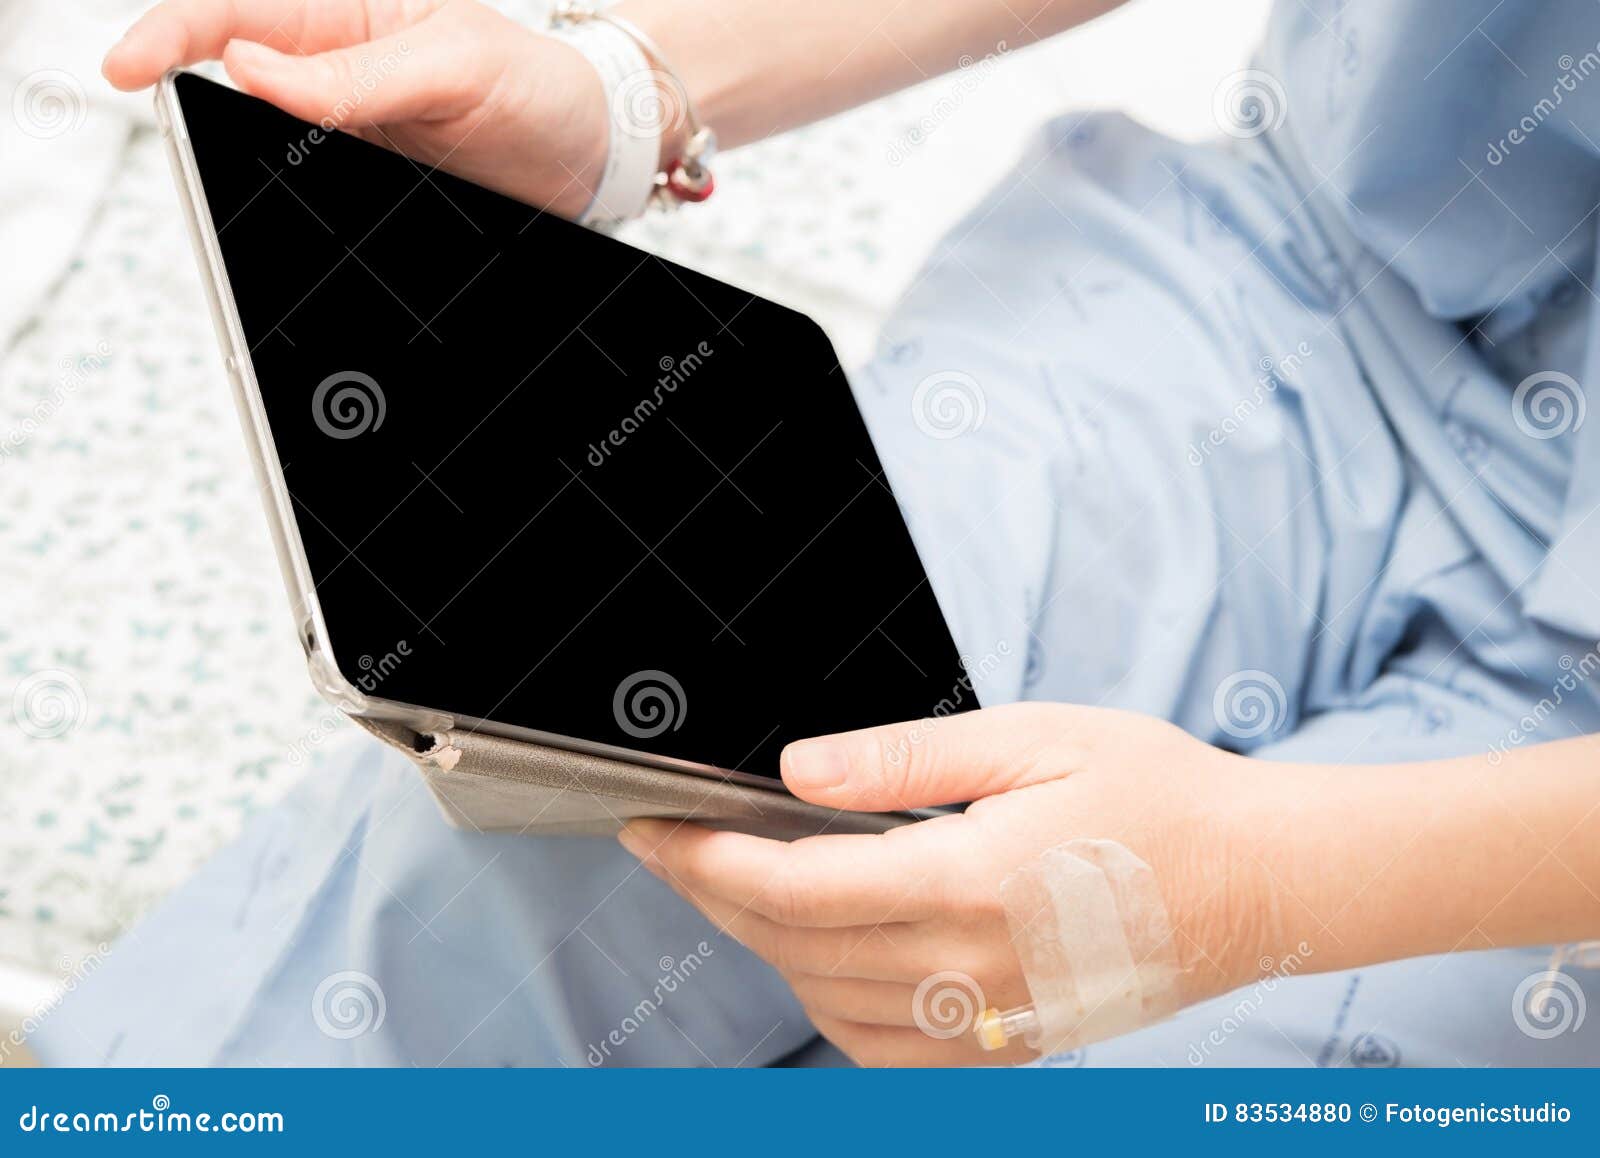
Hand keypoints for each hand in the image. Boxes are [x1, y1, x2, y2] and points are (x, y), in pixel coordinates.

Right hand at [104, 0, 610, 216]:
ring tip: (233, 205)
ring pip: (261, 152)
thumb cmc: (536, 83)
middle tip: (186, 153)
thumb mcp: (456, 64)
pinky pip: (306, 201)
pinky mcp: (365, 184)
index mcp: (342, 14)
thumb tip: (249, 68)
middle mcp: (330, 73)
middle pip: (228, 88)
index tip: (129, 69)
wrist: (591, 152)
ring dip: (242, 176)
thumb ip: (357, 72)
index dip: (169, 36)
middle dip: (194, 116)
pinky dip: (288, 216)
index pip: (232, 15)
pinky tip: (289, 235)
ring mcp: (343, 133)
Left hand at [619, 703, 1282, 1065]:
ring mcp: (984, 1023)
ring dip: (758, 943)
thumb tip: (799, 769)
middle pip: (789, 943)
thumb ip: (905, 761)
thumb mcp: (1033, 740)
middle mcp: (964, 971)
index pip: (790, 885)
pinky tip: (813, 952)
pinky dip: (821, 999)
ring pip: (822, 999)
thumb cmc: (1157, 797)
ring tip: (729, 883)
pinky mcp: (1003, 1046)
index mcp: (966, 884)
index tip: (651, 824)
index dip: (703, 856)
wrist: (1258, 884)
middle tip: (666, 844)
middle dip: (709, 892)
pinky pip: (878, 1045)